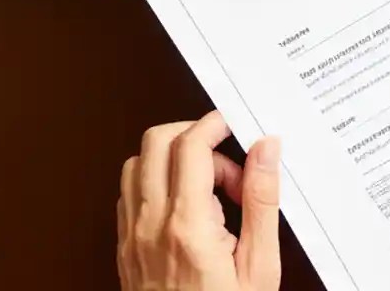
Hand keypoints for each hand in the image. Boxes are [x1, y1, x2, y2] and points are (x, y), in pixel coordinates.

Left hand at [118, 111, 281, 290]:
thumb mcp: (260, 266)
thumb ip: (262, 201)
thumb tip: (266, 150)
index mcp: (188, 227)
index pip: (190, 145)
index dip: (215, 124)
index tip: (236, 127)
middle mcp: (150, 225)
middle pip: (156, 142)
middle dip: (196, 137)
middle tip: (227, 165)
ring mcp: (131, 235)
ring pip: (137, 163)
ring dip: (173, 161)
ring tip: (209, 190)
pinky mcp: (123, 247)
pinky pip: (129, 194)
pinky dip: (156, 184)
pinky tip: (187, 208)